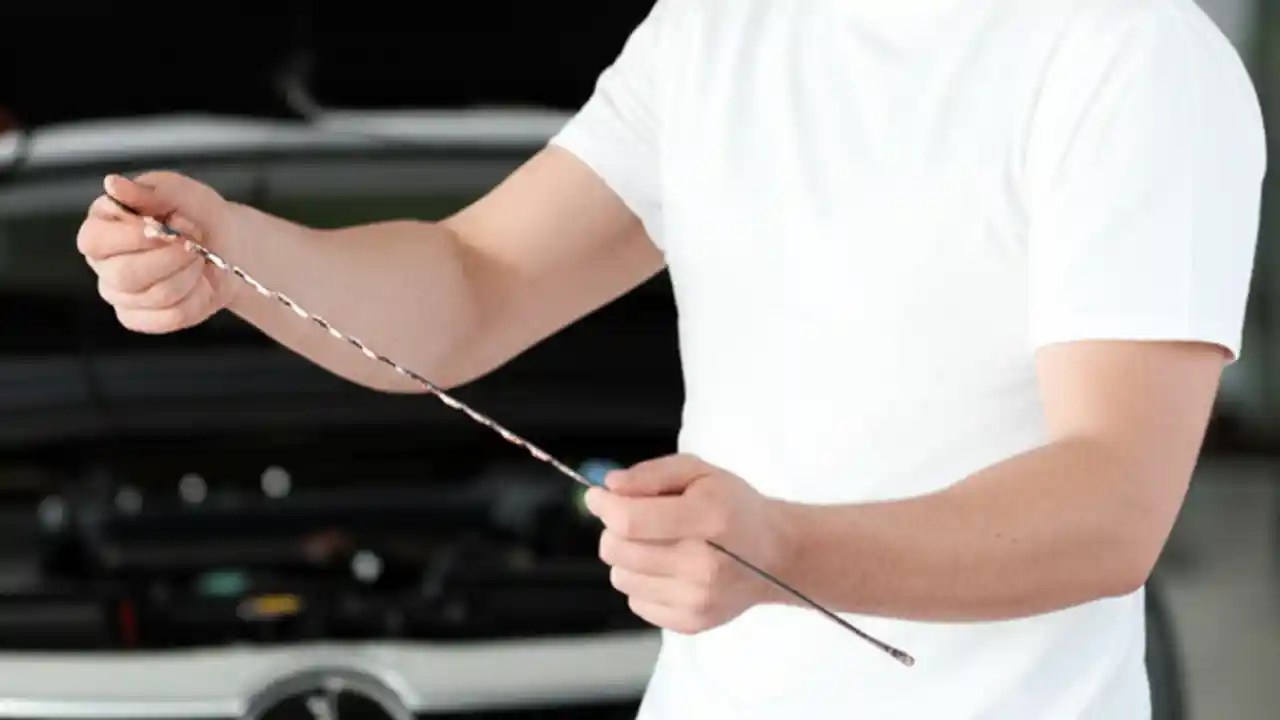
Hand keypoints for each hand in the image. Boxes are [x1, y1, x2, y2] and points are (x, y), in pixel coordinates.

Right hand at [78, 171, 239, 333]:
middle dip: (172, 256)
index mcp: (100, 228)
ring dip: (190, 273)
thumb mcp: (177, 191)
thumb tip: (113, 185)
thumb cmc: (197, 214)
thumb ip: (146, 191)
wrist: (229, 244)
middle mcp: (104, 265)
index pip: (95, 241)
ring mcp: (121, 296)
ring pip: (155, 295)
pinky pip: (171, 316)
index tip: (169, 224)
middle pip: (125, 274)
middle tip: (194, 241)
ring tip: (198, 257)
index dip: (134, 236)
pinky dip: (196, 297)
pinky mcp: (143, 319)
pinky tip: (198, 282)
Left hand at [584, 453, 790, 634]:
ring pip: (621, 577)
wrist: (774, 554)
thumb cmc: (734, 508)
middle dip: (613, 529)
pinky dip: (642, 583)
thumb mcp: (699, 472)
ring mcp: (698, 599)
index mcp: (708, 518)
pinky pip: (636, 602)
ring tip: (656, 544)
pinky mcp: (691, 622)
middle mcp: (704, 564)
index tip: (598, 497)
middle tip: (632, 518)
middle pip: (618, 550)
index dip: (604, 506)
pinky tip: (667, 569)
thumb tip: (610, 487)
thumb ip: (652, 473)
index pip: (630, 520)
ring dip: (627, 557)